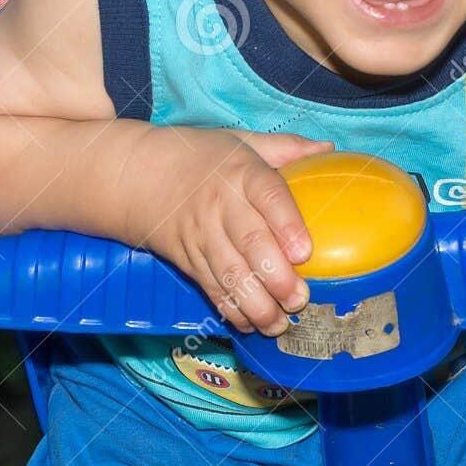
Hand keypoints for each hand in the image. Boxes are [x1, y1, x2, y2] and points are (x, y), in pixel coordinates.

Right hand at [134, 127, 333, 335]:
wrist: (137, 175)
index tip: (305, 252)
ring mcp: (201, 235)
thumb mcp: (242, 140)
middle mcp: (221, 205)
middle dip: (276, 276)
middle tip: (299, 299)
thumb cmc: (202, 157)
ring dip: (256, 304)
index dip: (287, 223)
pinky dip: (231, 311)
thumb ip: (286, 147)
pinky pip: (211, 289)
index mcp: (241, 171)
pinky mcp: (187, 260)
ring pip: (229, 274)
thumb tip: (328, 149)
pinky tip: (252, 325)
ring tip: (279, 323)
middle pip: (250, 243)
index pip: (267, 194)